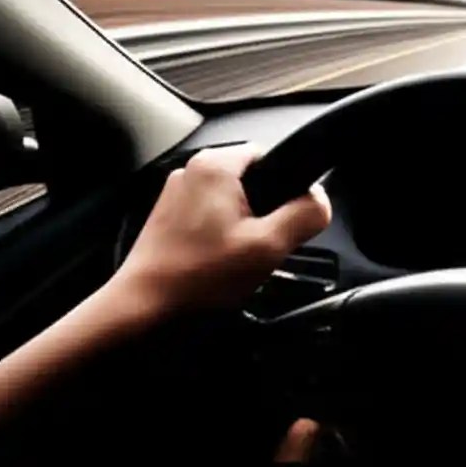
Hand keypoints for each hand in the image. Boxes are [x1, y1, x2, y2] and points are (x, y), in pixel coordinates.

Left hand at [113, 144, 330, 322]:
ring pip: (231, 201)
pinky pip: (210, 217)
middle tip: (263, 247)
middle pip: (253, 180)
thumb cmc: (200, 277)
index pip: (273, 156)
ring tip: (237, 260)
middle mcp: (192, 170)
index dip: (289, 189)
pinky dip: (220, 237)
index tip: (286, 223)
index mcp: (216, 164)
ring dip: (243, 227)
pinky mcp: (167, 218)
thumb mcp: (268, 247)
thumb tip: (321, 200)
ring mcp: (175, 194)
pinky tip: (217, 264)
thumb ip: (305, 215)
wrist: (144, 310)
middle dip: (265, 212)